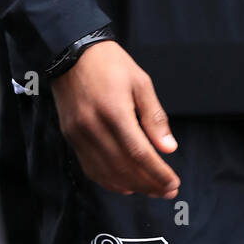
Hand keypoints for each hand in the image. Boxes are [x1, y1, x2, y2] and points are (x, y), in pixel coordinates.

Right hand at [49, 40, 179, 198]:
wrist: (71, 51)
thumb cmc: (110, 63)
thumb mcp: (140, 82)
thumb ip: (154, 117)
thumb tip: (168, 148)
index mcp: (115, 111)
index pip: (140, 154)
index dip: (158, 173)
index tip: (174, 184)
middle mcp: (93, 128)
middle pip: (124, 168)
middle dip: (148, 184)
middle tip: (167, 191)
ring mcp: (78, 135)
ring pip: (106, 173)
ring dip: (131, 186)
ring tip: (151, 190)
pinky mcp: (70, 137)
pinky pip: (90, 168)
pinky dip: (109, 181)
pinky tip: (125, 184)